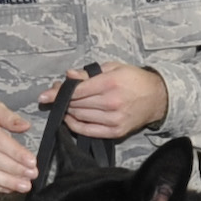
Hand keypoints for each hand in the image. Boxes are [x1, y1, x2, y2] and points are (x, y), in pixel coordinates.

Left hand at [39, 62, 167, 139]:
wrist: (156, 98)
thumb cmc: (134, 80)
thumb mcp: (113, 68)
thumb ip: (89, 73)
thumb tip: (68, 75)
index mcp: (110, 83)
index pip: (77, 90)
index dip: (57, 93)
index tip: (44, 95)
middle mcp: (111, 103)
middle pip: (76, 104)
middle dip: (62, 100)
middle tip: (56, 95)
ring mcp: (113, 120)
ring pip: (80, 117)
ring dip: (68, 112)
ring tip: (64, 105)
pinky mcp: (115, 132)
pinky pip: (88, 131)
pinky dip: (75, 125)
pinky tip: (70, 118)